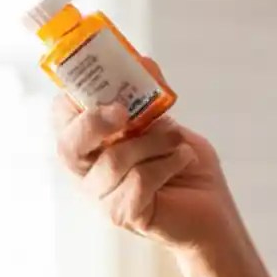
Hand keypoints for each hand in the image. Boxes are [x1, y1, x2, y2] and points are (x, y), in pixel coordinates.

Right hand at [52, 60, 242, 251]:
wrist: (214, 211)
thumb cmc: (184, 165)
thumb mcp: (167, 121)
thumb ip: (149, 95)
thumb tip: (142, 61)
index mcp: (92, 144)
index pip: (62, 118)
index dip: (73, 98)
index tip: (104, 83)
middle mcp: (89, 173)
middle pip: (68, 146)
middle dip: (93, 122)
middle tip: (123, 112)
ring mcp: (103, 198)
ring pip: (114, 160)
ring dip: (154, 142)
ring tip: (176, 141)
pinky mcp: (124, 216)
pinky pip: (139, 181)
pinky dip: (169, 163)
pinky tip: (183, 161)